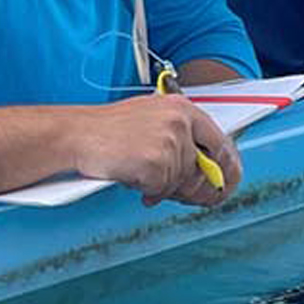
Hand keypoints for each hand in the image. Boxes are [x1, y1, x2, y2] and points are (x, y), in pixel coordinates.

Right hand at [69, 94, 241, 207]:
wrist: (77, 134)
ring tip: (139, 174)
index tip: (225, 184)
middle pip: (203, 169)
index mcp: (182, 109)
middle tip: (180, 194)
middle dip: (193, 188)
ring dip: (162, 188)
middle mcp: (180, 122)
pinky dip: (147, 190)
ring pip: (181, 182)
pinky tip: (132, 177)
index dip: (225, 168)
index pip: (219, 142)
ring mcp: (169, 142)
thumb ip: (180, 141)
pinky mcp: (156, 162)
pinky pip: (162, 189)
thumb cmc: (108, 130)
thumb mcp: (151, 122)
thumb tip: (204, 174)